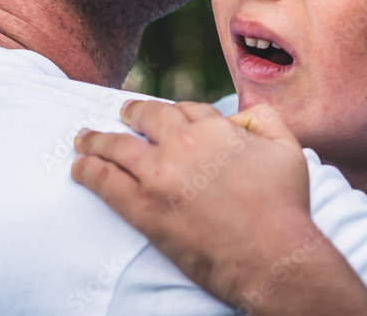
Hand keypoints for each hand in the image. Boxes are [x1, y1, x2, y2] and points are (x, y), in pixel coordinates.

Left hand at [71, 100, 315, 309]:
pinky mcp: (143, 208)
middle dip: (132, 113)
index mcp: (215, 128)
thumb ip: (266, 121)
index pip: (185, 110)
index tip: (165, 116)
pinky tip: (78, 167)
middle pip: (147, 118)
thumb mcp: (288, 149)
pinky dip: (88, 171)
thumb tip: (242, 113)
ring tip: (83, 138)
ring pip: (117, 146)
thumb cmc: (285, 206)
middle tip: (122, 114)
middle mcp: (182, 144)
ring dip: (97, 139)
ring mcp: (158, 175)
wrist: (272, 256)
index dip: (173, 112)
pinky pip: (105, 181)